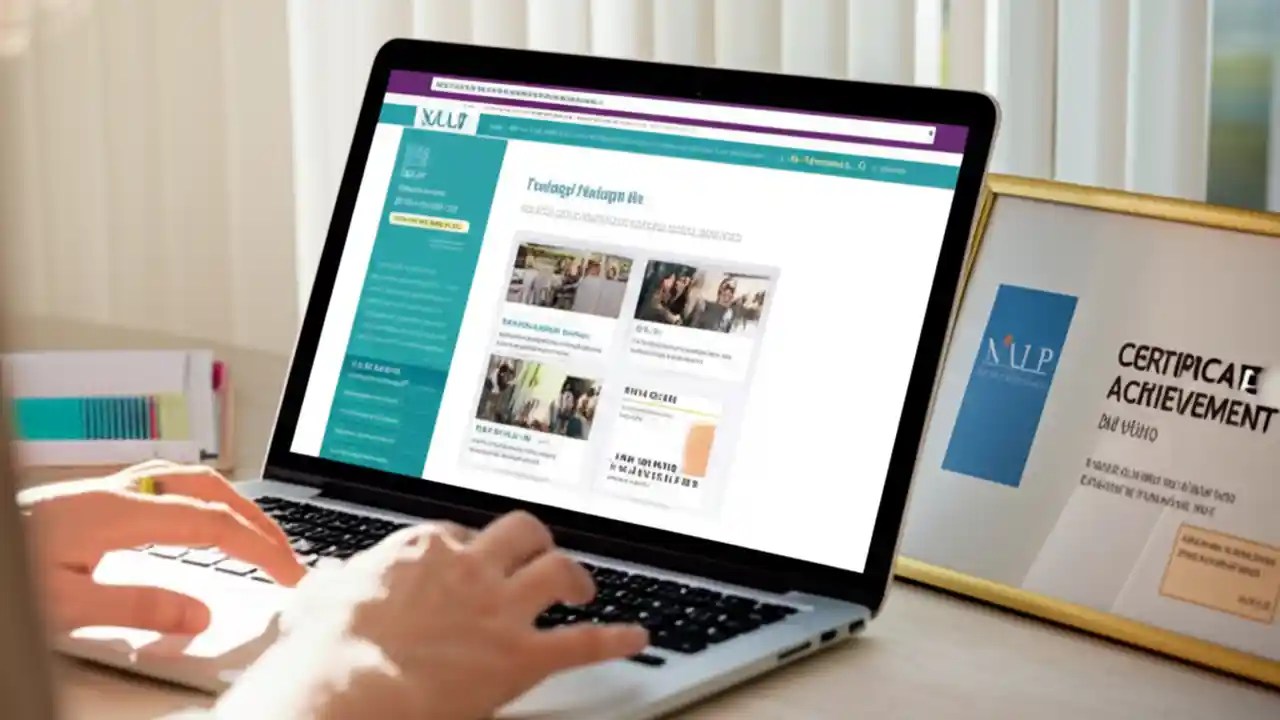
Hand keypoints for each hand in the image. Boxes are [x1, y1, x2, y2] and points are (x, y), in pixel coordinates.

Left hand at [18, 460, 304, 634]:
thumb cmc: (13, 574)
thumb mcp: (67, 605)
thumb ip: (138, 606)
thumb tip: (197, 613)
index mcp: (119, 513)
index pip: (213, 524)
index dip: (259, 548)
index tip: (287, 573)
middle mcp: (120, 491)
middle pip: (212, 491)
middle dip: (258, 521)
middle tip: (286, 556)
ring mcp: (109, 489)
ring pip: (192, 479)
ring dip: (234, 504)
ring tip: (258, 534)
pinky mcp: (97, 497)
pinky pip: (171, 482)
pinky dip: (204, 497)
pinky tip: (202, 514)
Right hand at [216, 511, 647, 719]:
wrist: (346, 688)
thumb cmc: (322, 651)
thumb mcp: (313, 601)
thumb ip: (327, 586)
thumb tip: (325, 582)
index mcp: (422, 549)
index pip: (459, 533)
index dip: (468, 549)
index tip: (470, 562)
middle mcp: (469, 568)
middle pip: (520, 532)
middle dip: (534, 540)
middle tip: (539, 553)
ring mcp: (499, 610)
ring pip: (557, 570)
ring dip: (576, 576)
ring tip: (584, 588)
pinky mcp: (520, 657)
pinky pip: (581, 643)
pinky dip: (612, 639)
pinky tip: (633, 638)